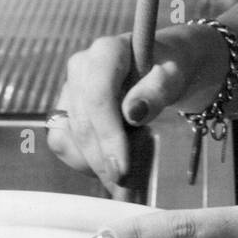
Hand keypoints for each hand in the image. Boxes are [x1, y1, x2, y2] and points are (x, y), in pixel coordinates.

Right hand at [45, 25, 225, 194]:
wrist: (162, 68)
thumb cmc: (169, 68)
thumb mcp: (174, 75)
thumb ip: (156, 90)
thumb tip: (132, 114)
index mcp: (106, 51)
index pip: (98, 97)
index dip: (108, 135)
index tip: (123, 167)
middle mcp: (80, 67)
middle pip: (82, 122)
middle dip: (103, 159)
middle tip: (127, 185)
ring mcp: (69, 88)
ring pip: (67, 136)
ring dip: (93, 163)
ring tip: (123, 177)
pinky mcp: (65, 109)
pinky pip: (63, 142)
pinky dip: (84, 161)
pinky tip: (108, 167)